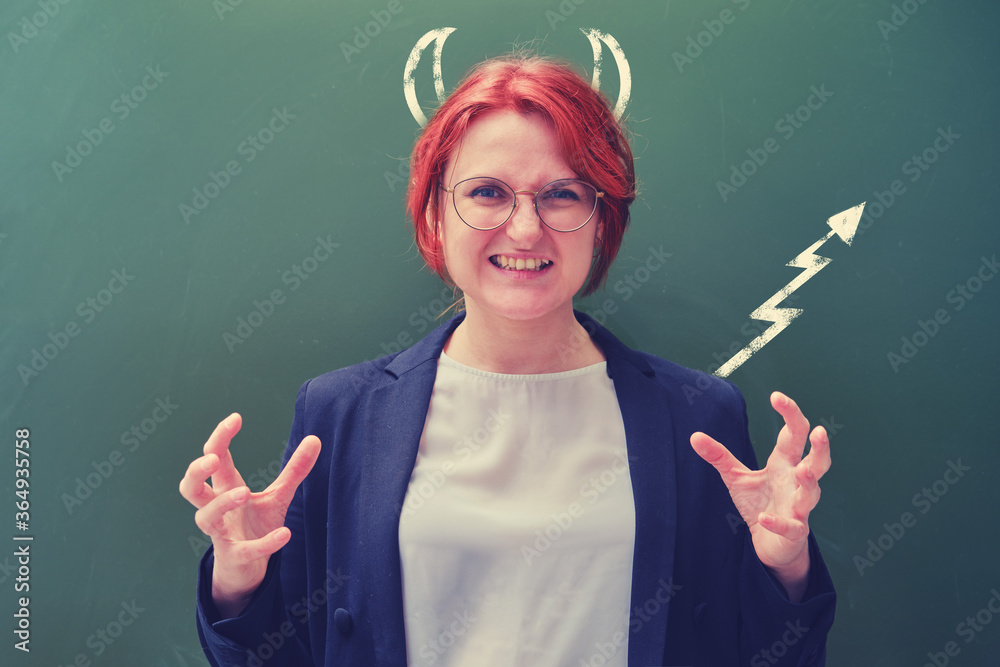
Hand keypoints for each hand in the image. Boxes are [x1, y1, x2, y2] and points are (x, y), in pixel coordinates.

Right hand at [178, 413, 320, 617]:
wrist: (248, 568)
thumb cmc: (255, 524)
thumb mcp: (278, 494)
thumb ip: (295, 469)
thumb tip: (315, 438)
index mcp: (226, 487)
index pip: (214, 457)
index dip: (220, 437)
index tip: (236, 417)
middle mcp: (217, 509)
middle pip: (190, 487)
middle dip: (196, 471)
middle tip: (212, 459)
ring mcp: (221, 533)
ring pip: (204, 517)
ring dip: (221, 504)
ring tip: (245, 492)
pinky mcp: (233, 557)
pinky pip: (243, 551)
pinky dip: (263, 544)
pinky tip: (285, 534)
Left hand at [690, 391, 828, 600]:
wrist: (769, 544)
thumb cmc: (760, 504)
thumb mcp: (736, 477)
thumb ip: (719, 456)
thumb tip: (694, 436)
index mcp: (785, 464)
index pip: (793, 434)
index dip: (789, 414)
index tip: (776, 396)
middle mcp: (796, 482)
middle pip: (816, 461)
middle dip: (820, 447)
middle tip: (819, 431)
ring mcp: (799, 507)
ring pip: (812, 493)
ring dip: (809, 482)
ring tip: (804, 471)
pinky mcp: (794, 530)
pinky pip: (791, 526)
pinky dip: (778, 522)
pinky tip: (765, 517)